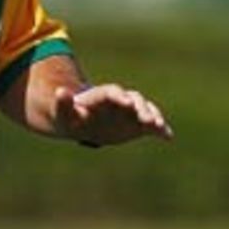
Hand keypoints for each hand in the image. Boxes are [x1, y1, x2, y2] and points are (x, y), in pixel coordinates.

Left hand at [52, 83, 172, 145]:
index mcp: (101, 96)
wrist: (81, 124)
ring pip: (145, 110)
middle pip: (134, 99)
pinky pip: (151, 126)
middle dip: (141, 108)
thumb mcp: (62, 112)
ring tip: (159, 127)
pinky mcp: (137, 125)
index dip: (121, 97)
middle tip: (148, 120)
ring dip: (153, 117)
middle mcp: (119, 101)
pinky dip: (160, 130)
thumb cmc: (69, 117)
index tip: (128, 103)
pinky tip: (168, 136)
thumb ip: (63, 103)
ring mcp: (130, 112)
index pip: (113, 92)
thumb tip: (59, 92)